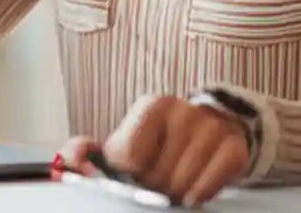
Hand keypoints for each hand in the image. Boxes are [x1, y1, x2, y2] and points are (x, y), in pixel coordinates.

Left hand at [58, 96, 249, 207]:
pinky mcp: (234, 147)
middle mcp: (183, 110)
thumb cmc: (158, 145)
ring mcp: (211, 127)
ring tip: (176, 181)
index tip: (137, 171)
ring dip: (177, 192)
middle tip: (159, 180)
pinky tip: (194, 191)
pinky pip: (210, 185)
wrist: (209, 135)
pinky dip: (199, 194)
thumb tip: (66, 160)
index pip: (130, 158)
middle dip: (156, 186)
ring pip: (183, 184)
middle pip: (158, 175)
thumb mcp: (120, 145)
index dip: (132, 173)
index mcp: (152, 107)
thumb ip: (82, 151)